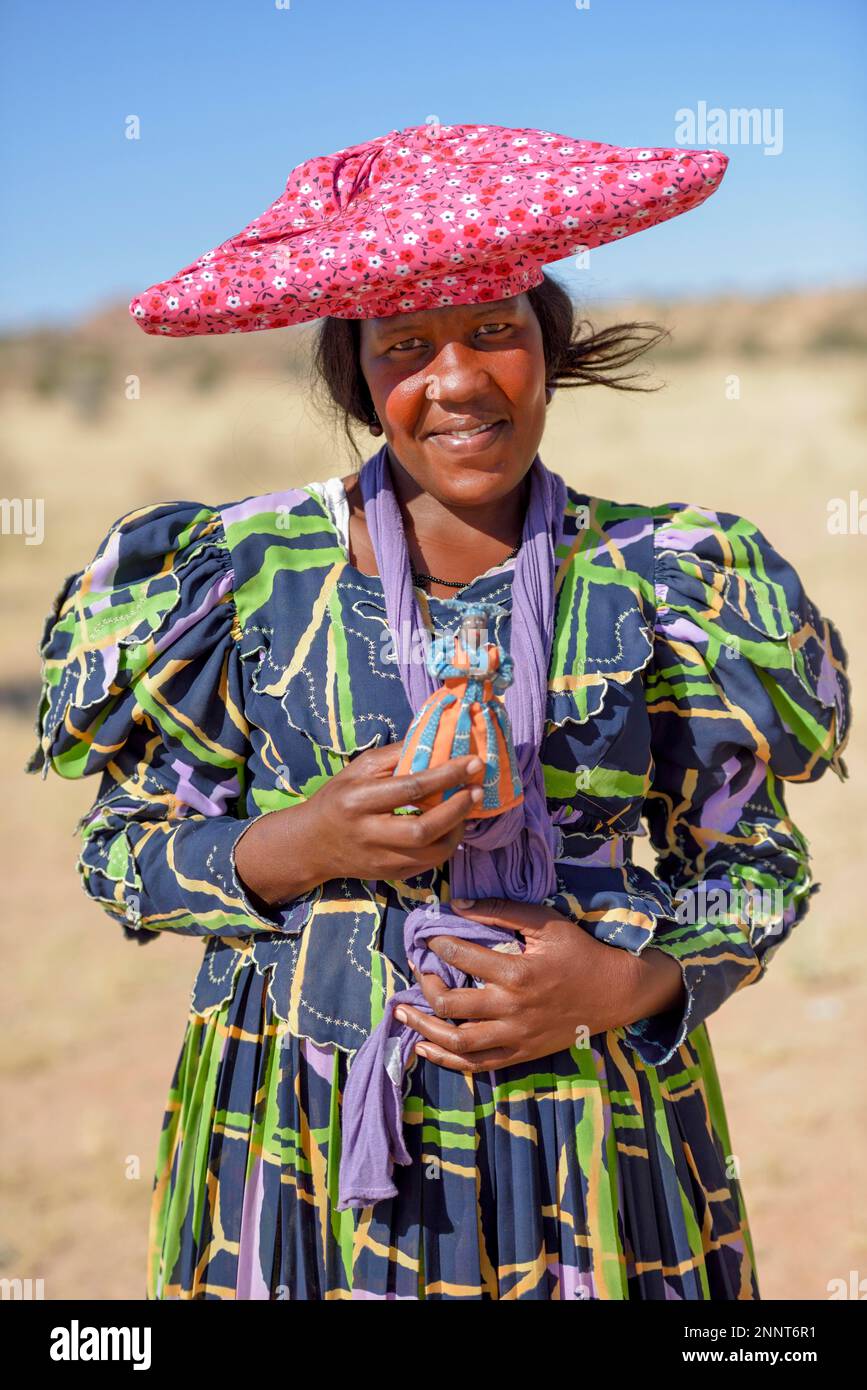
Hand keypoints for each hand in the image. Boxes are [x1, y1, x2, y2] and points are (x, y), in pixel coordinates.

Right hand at [235, 741, 485, 906]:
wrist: (312, 844)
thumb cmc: (339, 796)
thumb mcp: (359, 768)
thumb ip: (397, 755)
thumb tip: (437, 741)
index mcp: (358, 800)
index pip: (410, 788)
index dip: (447, 775)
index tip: (473, 763)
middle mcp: (368, 833)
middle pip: (423, 829)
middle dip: (458, 809)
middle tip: (477, 791)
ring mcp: (379, 860)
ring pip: (431, 853)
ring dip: (458, 830)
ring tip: (467, 809)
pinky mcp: (389, 875)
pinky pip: (428, 865)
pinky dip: (446, 846)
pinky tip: (452, 827)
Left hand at [394, 897, 685, 1072]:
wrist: (615, 992)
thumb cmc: (580, 952)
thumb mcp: (545, 922)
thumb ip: (500, 911)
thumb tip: (456, 905)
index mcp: (517, 972)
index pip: (462, 956)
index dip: (438, 945)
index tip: (428, 938)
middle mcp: (512, 1008)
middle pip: (451, 1003)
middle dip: (426, 985)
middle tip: (417, 970)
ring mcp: (515, 1036)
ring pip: (457, 1041)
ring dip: (424, 1028)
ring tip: (403, 1012)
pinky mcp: (520, 1054)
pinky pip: (476, 1064)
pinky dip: (446, 1060)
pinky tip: (424, 1048)